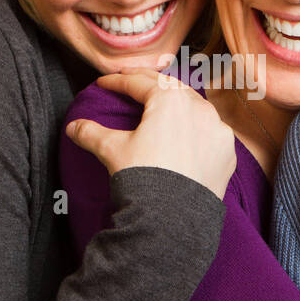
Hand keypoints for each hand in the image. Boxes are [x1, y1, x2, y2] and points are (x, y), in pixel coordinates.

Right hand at [66, 69, 236, 199]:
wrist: (173, 219)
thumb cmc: (143, 177)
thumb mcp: (112, 150)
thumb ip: (91, 133)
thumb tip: (73, 127)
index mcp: (170, 100)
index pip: (139, 83)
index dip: (117, 81)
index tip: (103, 83)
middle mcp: (200, 108)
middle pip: (170, 88)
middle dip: (149, 84)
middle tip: (131, 82)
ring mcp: (218, 130)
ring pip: (195, 107)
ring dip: (177, 103)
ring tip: (162, 105)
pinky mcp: (227, 152)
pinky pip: (211, 132)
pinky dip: (197, 128)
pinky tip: (188, 134)